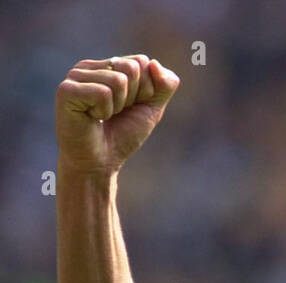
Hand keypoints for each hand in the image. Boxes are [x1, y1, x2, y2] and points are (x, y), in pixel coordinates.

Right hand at [56, 55, 179, 175]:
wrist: (101, 162)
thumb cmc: (123, 134)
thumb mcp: (152, 108)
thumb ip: (164, 84)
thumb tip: (153, 62)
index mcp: (107, 65)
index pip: (142, 62)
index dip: (145, 90)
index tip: (129, 106)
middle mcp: (89, 66)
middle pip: (131, 68)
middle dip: (133, 97)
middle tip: (116, 113)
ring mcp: (75, 76)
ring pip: (118, 81)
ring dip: (118, 107)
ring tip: (102, 116)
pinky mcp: (66, 90)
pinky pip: (103, 93)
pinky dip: (104, 111)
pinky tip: (91, 118)